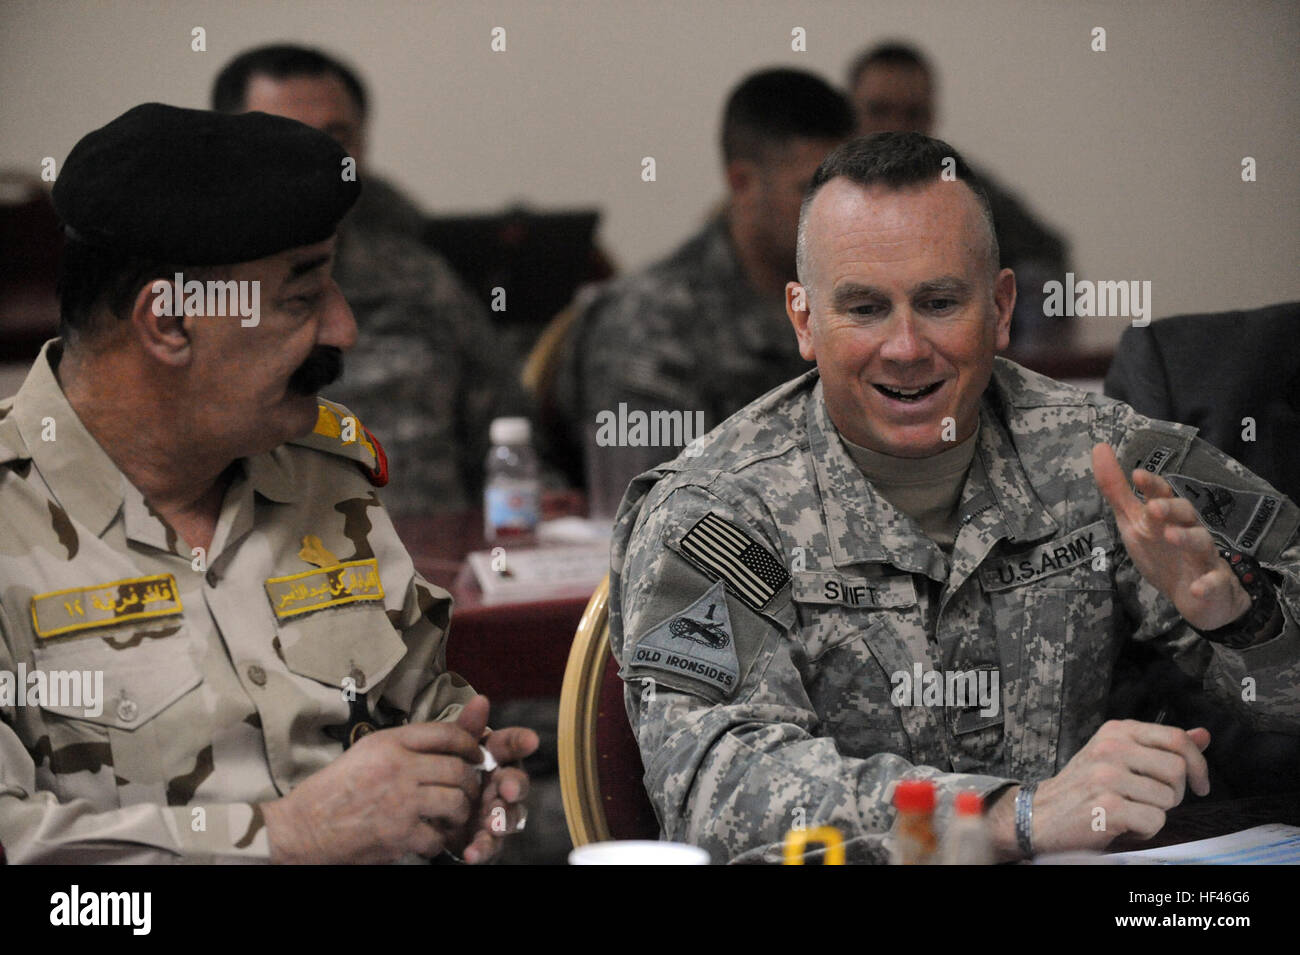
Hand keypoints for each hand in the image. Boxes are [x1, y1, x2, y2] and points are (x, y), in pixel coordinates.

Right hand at [263, 719, 482, 863]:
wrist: (301, 828)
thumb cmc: (334, 789)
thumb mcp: (367, 752)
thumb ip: (407, 745)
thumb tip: (451, 736)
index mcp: (389, 742)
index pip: (446, 733)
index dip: (470, 743)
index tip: (475, 755)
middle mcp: (399, 766)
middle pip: (458, 769)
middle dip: (471, 782)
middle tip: (469, 791)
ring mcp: (401, 801)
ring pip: (456, 802)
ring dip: (460, 812)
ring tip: (452, 816)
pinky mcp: (399, 834)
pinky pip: (438, 836)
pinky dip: (438, 841)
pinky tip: (428, 837)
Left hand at [453, 695, 539, 863]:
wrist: (430, 803)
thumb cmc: (450, 770)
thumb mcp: (452, 749)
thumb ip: (466, 728)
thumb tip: (480, 699)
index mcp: (496, 757)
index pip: (513, 745)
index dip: (521, 742)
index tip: (530, 740)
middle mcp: (503, 784)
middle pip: (517, 784)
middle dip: (515, 787)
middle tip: (506, 789)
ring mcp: (497, 813)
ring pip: (509, 818)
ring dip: (502, 822)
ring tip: (491, 825)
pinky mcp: (486, 839)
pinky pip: (490, 846)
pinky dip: (482, 850)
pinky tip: (472, 853)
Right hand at [989, 719, 1210, 858]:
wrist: (1039, 815)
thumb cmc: (1083, 788)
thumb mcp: (1119, 757)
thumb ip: (1160, 746)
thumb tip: (1203, 735)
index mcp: (1116, 731)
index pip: (1176, 738)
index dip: (1198, 764)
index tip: (1200, 784)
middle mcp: (1111, 747)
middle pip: (1177, 769)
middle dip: (1174, 793)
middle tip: (1151, 801)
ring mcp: (1107, 776)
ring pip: (1168, 799)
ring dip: (1156, 813)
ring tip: (1129, 811)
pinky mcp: (1107, 806)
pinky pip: (1155, 821)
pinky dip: (1144, 830)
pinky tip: (1123, 825)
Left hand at [1091, 443, 1250, 630]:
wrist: (1195, 596)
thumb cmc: (1161, 551)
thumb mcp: (1133, 522)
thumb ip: (1117, 490)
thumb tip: (1099, 448)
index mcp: (1167, 517)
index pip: (1162, 495)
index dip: (1151, 485)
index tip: (1136, 475)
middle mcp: (1189, 530)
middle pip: (1186, 513)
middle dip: (1171, 508)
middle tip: (1153, 508)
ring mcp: (1204, 556)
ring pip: (1203, 542)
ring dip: (1188, 538)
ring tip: (1171, 536)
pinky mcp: (1215, 583)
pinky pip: (1214, 583)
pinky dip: (1206, 585)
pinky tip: (1196, 589)